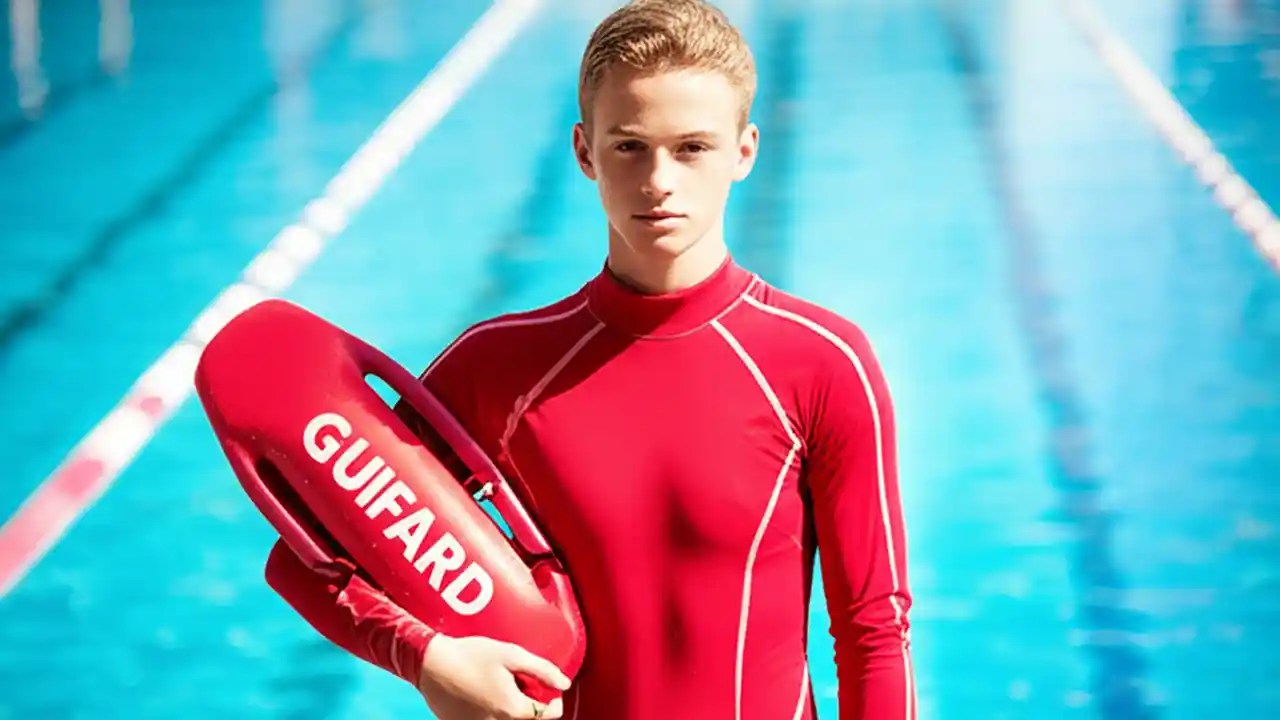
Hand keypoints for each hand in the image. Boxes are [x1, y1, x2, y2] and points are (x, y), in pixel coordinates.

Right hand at [416, 634, 570, 719]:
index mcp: (514, 709)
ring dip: (511, 710)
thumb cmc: (471, 655)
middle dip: (532, 706)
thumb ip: (542, 670)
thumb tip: (564, 683)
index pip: (549, 715)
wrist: (431, 663)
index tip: (548, 687)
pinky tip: (483, 695)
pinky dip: (491, 712)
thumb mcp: (511, 654)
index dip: (554, 700)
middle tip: (523, 686)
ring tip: (502, 689)